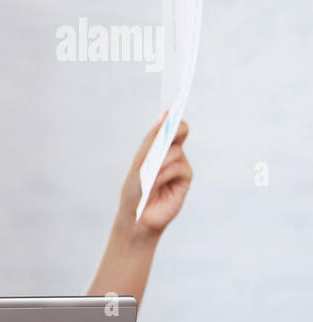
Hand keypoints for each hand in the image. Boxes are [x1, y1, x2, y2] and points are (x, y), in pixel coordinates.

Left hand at [119, 110, 192, 238]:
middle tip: (171, 129)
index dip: (171, 116)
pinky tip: (156, 184)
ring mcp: (180, 165)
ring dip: (159, 163)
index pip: (168, 125)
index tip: (172, 105)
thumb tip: (165, 117)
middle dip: (174, 129)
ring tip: (148, 178)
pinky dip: (165, 173)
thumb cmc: (135, 191)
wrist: (137, 216)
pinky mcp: (186, 178)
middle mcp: (171, 153)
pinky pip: (178, 166)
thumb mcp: (140, 163)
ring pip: (174, 151)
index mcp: (158, 147)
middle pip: (179, 130)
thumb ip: (152, 141)